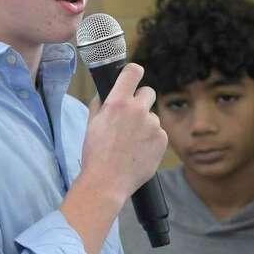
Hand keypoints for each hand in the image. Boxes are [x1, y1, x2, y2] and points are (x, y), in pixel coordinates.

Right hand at [80, 62, 166, 202]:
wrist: (107, 181)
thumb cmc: (95, 154)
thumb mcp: (91, 123)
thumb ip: (101, 104)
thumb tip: (107, 93)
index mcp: (118, 102)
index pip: (133, 71)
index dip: (133, 72)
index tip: (133, 77)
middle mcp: (138, 110)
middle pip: (148, 92)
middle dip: (141, 101)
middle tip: (131, 117)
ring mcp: (153, 125)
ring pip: (152, 117)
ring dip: (145, 125)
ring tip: (131, 143)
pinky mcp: (162, 140)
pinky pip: (158, 133)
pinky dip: (151, 140)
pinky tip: (139, 152)